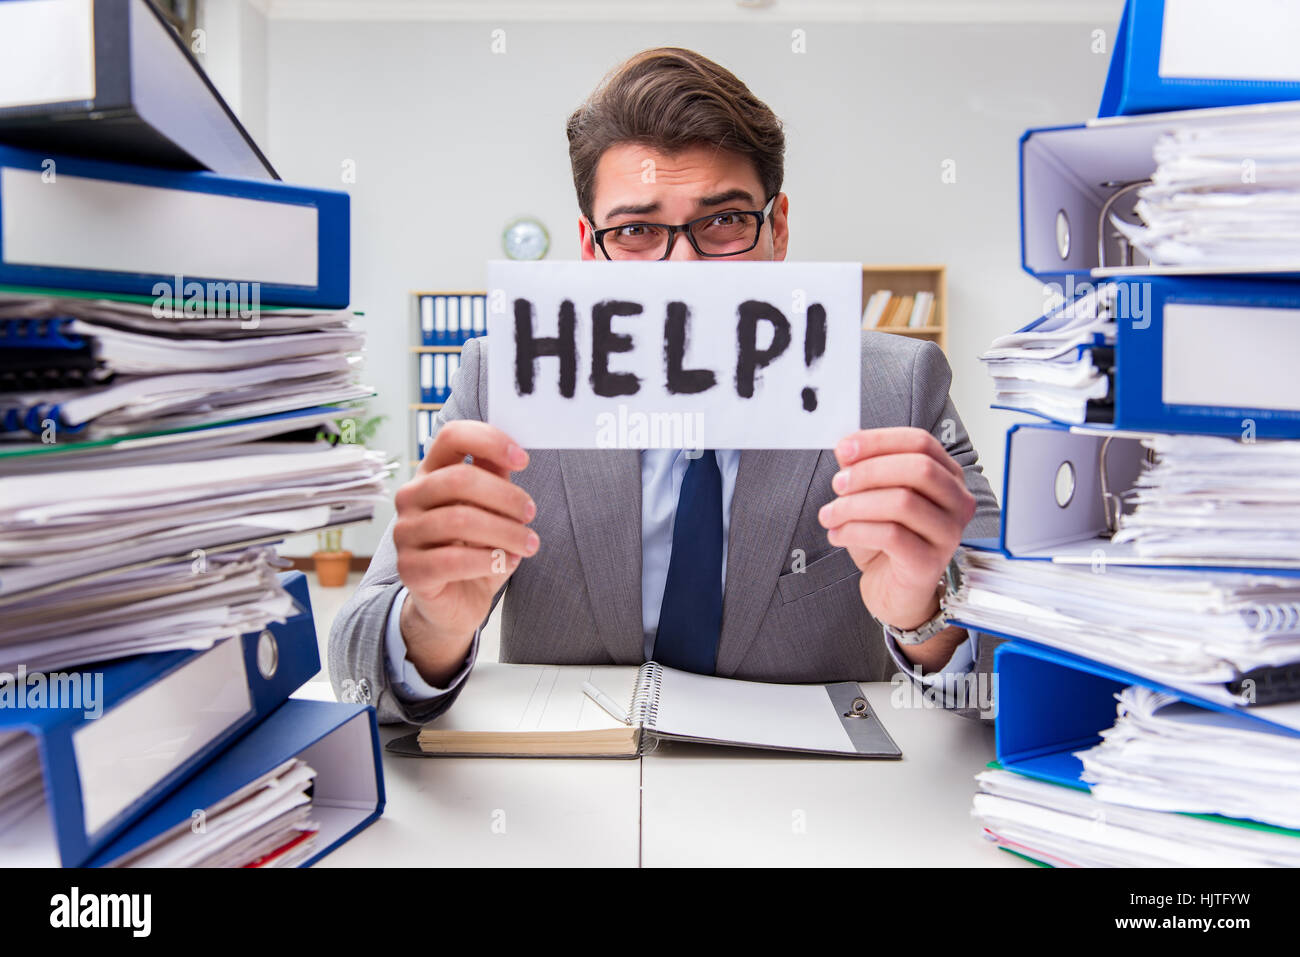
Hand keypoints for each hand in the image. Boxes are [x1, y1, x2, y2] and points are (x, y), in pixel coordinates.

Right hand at [393, 420, 536, 682]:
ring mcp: (405, 533)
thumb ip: (496, 478)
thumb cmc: (475, 549)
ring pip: (460, 520)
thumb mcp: (490, 509)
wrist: (454, 602)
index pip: (452, 436)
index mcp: (431, 473)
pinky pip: (453, 560)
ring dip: (505, 532)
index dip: (489, 440)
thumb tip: (513, 454)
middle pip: (460, 479)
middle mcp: (411, 498)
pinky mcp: (410, 570)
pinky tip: (506, 563)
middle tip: (530, 513)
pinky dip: (489, 561)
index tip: (522, 460)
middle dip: (505, 496)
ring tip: (528, 544)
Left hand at [817, 426, 975, 630]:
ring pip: (903, 502)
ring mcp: (947, 534)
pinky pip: (891, 535)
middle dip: (869, 471)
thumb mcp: (873, 497)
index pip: (920, 443)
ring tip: (830, 514)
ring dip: (855, 504)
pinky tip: (837, 534)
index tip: (845, 448)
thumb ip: (865, 469)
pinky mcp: (929, 563)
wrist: (895, 591)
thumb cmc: (888, 541)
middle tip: (837, 483)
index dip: (880, 440)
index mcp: (948, 476)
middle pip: (918, 469)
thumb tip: (848, 448)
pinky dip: (855, 530)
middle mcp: (956, 503)